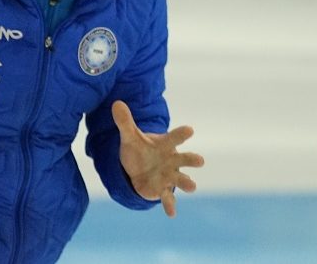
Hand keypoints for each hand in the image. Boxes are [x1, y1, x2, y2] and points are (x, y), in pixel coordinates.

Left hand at [112, 100, 204, 217]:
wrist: (139, 167)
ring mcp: (169, 176)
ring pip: (181, 179)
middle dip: (192, 159)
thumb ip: (124, 122)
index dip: (182, 134)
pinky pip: (168, 198)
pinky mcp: (162, 189)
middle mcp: (172, 160)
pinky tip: (171, 214)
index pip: (174, 137)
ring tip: (192, 186)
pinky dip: (170, 205)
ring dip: (187, 182)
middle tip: (200, 160)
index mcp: (165, 145)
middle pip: (185, 159)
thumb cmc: (139, 149)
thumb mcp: (130, 136)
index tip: (190, 130)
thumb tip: (116, 102)